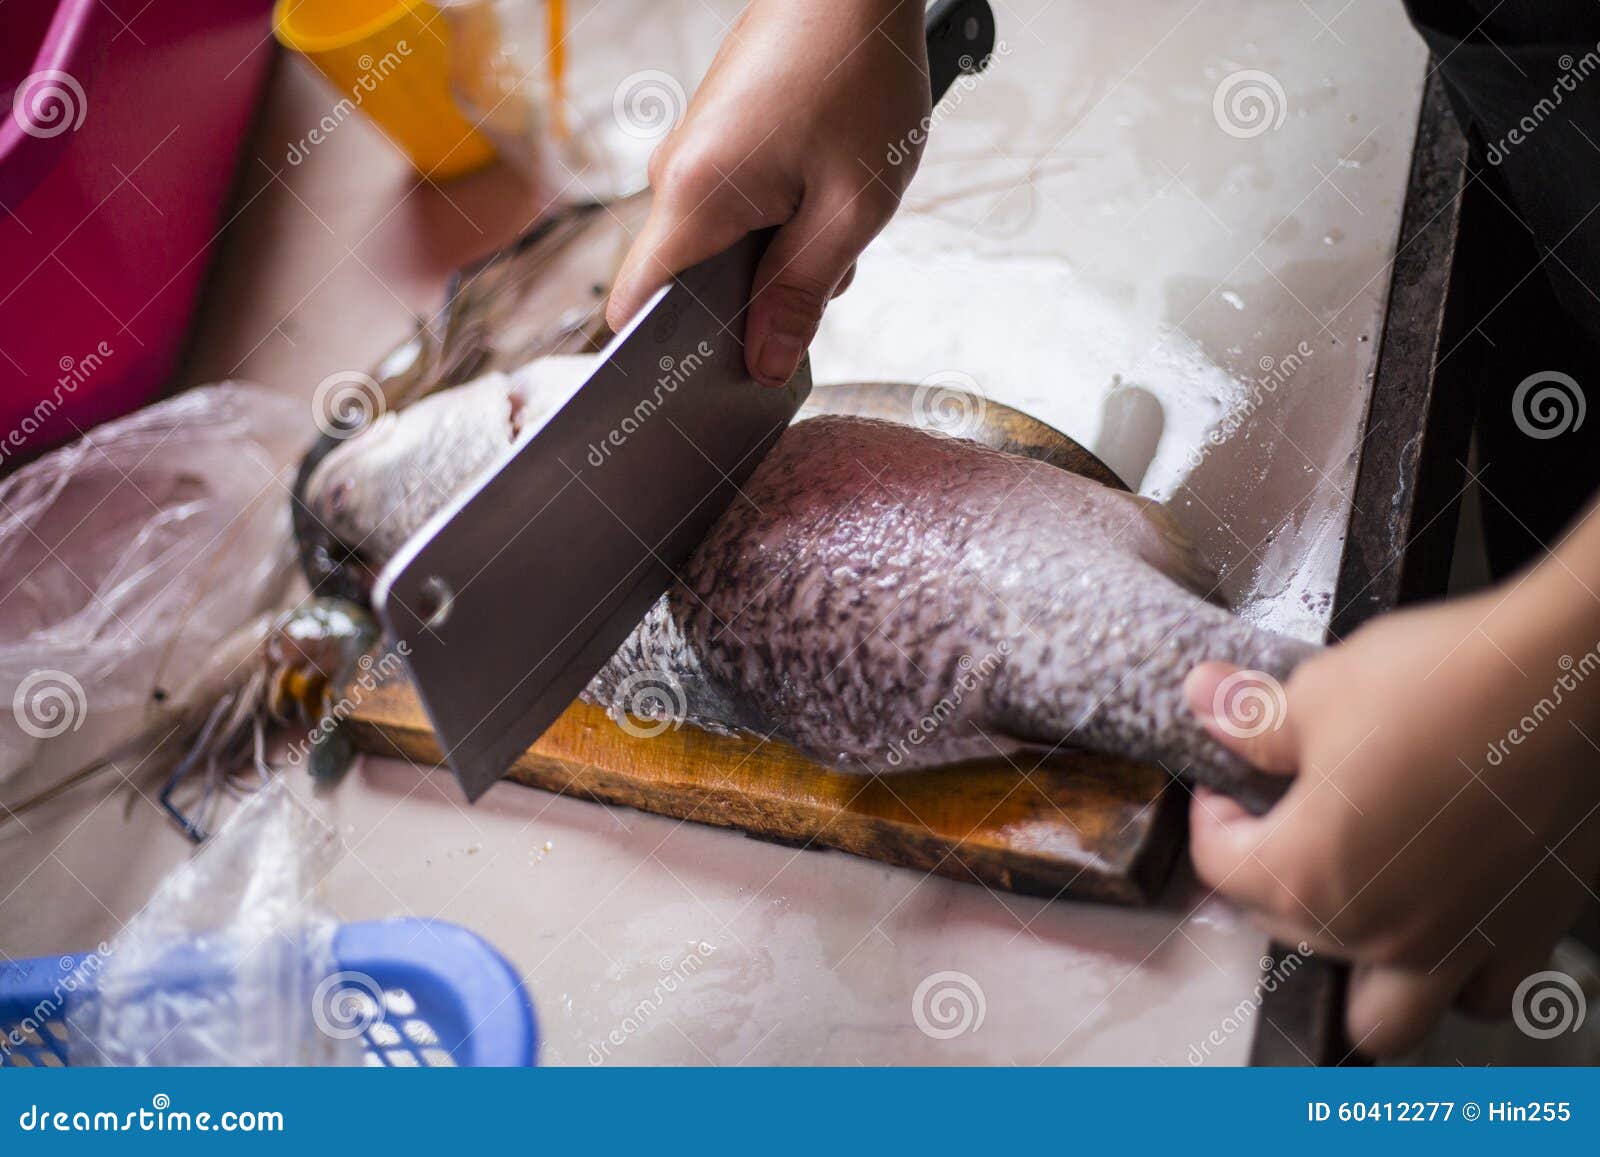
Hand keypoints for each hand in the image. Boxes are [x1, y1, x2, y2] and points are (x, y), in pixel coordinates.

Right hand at [605, 0, 931, 385]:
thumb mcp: (851, 207)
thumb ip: (802, 292)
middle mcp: (675, 174)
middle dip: (758, 298)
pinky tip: (831, 184)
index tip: (706, 382)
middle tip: (827, 269)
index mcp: (693, 199)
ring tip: (839, 207)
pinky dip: (784, 214)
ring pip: (723, 243)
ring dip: (781, 252)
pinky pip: (737, 203)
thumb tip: (762, 362)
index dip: (662, 358)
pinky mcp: (718, 134)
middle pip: (689, 282)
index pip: (635, 307)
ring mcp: (694, 150)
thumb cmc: (858, 74)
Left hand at [1184, 577, 1599, 1057]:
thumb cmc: (1446, 683)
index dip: (1213, 817)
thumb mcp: (1320, 691)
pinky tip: (1445, 921)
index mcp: (1311, 878)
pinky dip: (1456, 976)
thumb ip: (1252, 718)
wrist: (1570, 679)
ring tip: (1354, 907)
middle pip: (1290, 935)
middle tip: (1279, 825)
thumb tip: (1206, 700)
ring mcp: (1458, 945)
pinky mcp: (1526, 931)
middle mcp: (1380, 933)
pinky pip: (1480, 992)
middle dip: (1271, 882)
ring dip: (1357, 978)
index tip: (1227, 782)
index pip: (1222, 869)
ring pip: (1386, 1015)